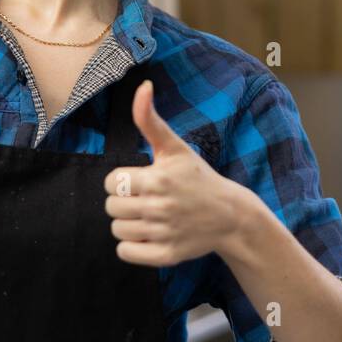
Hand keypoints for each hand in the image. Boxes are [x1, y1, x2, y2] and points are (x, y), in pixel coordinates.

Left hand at [102, 79, 247, 266]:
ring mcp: (163, 233)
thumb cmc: (198, 177)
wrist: (230, 215)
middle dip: (123, 202)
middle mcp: (159, 207)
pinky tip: (149, 234)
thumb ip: (150, 119)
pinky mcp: (167, 255)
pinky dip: (133, 246)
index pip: (111, 183)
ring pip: (117, 231)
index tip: (139, 181)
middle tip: (145, 199)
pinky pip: (127, 253)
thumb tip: (143, 86)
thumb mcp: (175, 147)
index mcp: (157, 179)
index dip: (122, 182)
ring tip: (149, 216)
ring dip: (128, 224)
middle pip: (111, 208)